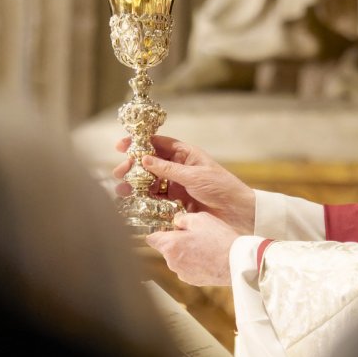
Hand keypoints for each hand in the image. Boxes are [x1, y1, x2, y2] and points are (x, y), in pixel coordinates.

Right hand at [113, 135, 254, 234]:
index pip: (158, 144)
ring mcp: (176, 186)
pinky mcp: (176, 204)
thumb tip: (144, 158)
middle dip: (133, 167)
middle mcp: (178, 169)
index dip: (139, 143)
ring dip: (135, 186)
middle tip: (119, 173)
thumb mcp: (194, 176)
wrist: (238, 213)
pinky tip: (132, 203)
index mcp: (185, 155)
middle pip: (150, 164)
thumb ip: (168, 169)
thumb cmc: (222, 188)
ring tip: (121, 191)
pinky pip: (156, 200)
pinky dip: (143, 201)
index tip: (122, 146)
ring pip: (150, 183)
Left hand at [145, 211, 239, 286]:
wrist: (237, 262)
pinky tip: (209, 256)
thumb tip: (177, 222)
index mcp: (170, 246)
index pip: (152, 238)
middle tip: (194, 233)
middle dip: (176, 241)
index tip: (168, 228)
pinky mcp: (193, 280)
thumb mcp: (200, 218)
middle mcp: (172, 262)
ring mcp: (182, 273)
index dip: (159, 231)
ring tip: (205, 245)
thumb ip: (182, 219)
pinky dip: (194, 262)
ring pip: (178, 258)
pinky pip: (188, 267)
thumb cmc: (219, 239)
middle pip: (167, 248)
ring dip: (186, 252)